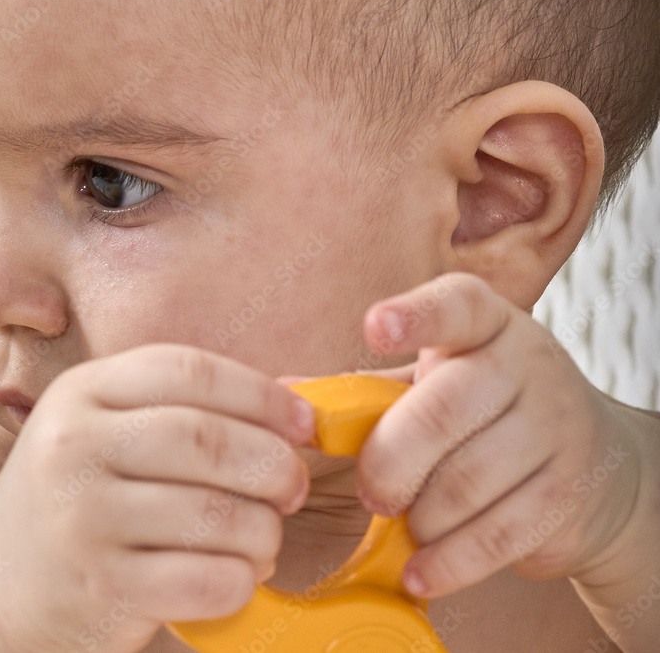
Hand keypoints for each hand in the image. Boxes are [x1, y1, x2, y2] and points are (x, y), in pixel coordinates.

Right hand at [0, 343, 314, 651]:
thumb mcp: (108, 429)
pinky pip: (206, 581)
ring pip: (215, 515)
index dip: (262, 394)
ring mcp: (80, 518)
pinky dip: (241, 580)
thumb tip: (297, 402)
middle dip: (273, 465)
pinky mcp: (99, 587)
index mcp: (82, 391)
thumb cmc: (81, 493)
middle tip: (292, 487)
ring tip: (263, 538)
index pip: (188, 370)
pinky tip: (236, 576)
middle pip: (206, 439)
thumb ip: (187, 408)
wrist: (0, 575)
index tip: (305, 423)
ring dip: (263, 531)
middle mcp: (72, 446)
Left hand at [353, 272, 651, 606]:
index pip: (456, 304)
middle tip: (370, 492)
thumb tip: (283, 393)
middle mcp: (526, 363)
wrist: (593, 463)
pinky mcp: (568, 490)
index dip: (415, 315)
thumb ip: (363, 392)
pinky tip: (422, 573)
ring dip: (419, 517)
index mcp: (484, 325)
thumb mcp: (428, 385)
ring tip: (406, 523)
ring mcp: (555, 425)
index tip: (374, 326)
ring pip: (467, 480)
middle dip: (389, 462)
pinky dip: (451, 562)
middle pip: (442, 409)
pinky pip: (499, 533)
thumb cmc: (482, 415)